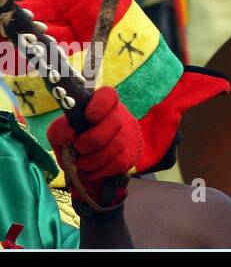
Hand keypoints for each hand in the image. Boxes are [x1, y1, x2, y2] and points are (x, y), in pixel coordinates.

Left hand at [47, 87, 142, 213]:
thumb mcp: (62, 132)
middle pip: (114, 122)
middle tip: (78, 148)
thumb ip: (60, 130)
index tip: (89, 116)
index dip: (100, 104)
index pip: (108, 95)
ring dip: (94, 159)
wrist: (90, 160)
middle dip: (92, 139)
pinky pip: (120, 162)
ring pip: (116, 144)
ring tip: (82, 164)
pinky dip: (102, 170)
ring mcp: (129, 134)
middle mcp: (120, 115)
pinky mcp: (133, 153)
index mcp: (102, 104)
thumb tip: (69, 135)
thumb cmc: (76, 139)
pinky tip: (93, 171)